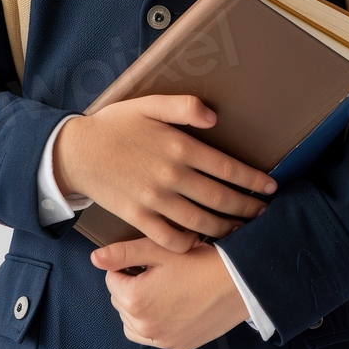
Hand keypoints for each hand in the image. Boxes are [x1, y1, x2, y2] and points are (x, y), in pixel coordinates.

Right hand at [54, 95, 275, 252]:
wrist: (77, 151)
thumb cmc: (116, 124)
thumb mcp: (148, 104)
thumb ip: (183, 106)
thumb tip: (214, 116)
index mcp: (178, 146)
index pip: (227, 168)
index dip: (253, 180)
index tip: (271, 187)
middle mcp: (170, 176)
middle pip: (220, 199)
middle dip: (247, 209)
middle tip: (264, 214)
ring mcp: (154, 200)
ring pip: (201, 223)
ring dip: (227, 229)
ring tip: (242, 231)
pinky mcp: (138, 218)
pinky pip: (172, 239)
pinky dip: (192, 244)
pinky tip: (202, 242)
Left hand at [90, 237, 249, 348]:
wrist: (238, 282)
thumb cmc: (200, 261)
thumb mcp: (159, 249)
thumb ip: (123, 253)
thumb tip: (95, 258)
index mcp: (135, 300)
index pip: (111, 279)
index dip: (126, 264)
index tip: (145, 257)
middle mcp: (145, 327)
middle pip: (120, 302)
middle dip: (131, 285)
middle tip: (156, 269)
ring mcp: (162, 340)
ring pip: (133, 323)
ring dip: (138, 307)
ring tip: (161, 287)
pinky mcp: (178, 345)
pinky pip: (155, 336)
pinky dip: (156, 322)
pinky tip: (173, 304)